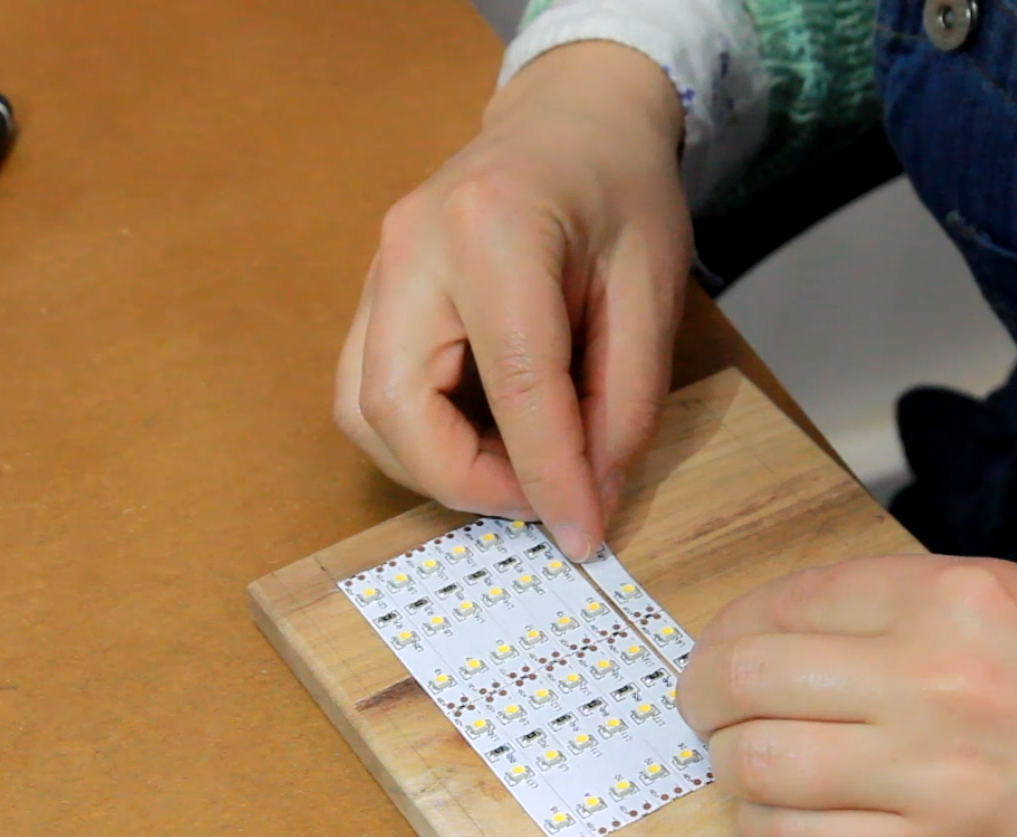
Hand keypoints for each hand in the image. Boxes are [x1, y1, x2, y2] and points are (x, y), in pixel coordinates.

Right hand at [334, 42, 690, 559]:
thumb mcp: (653, 290)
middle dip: (466, 482)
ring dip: (433, 467)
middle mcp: (413, 246)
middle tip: (541, 502)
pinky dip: (418, 438)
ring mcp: (379, 267)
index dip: (547, 477)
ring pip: (363, 410)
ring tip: (514, 471)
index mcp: (496, 230)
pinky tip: (482, 438)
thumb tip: (587, 500)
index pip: (514, 386)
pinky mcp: (372, 291)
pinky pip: (366, 391)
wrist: (570, 120)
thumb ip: (624, 401)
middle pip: (396, 407)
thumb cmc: (621, 191)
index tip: (583, 535)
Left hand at [678, 555, 1016, 836]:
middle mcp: (937, 675)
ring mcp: (933, 777)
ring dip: (732, 768)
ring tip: (751, 771)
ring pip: (754, 763)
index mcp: (961, 596)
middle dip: (707, 697)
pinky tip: (790, 821)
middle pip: (744, 675)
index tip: (727, 654)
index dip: (734, 630)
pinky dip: (768, 829)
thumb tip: (796, 631)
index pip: (787, 599)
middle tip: (711, 714)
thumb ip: (917, 611)